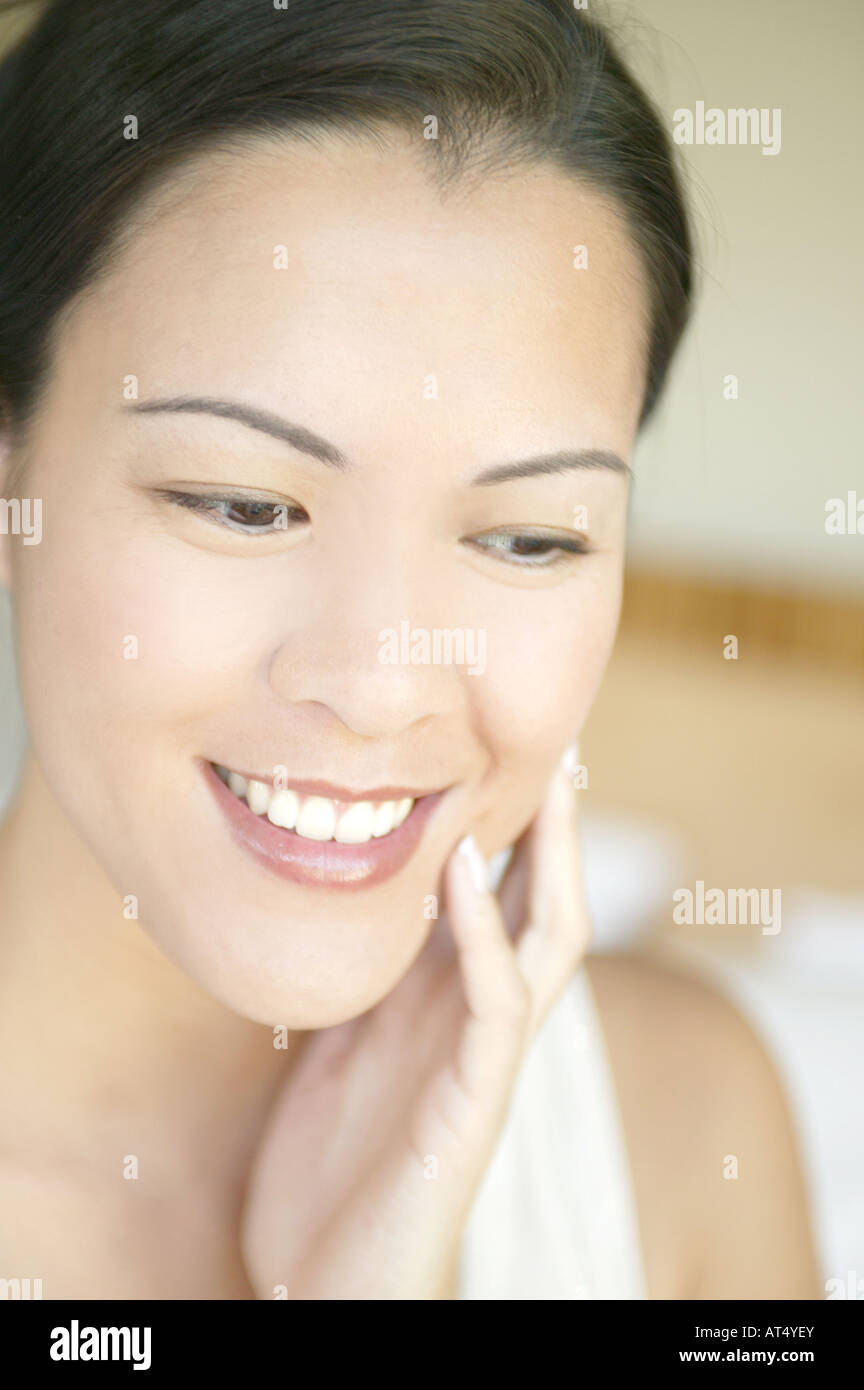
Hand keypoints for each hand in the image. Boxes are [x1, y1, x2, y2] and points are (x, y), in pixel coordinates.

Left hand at [240, 750, 590, 1299]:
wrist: (328, 1284)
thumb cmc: (328, 1175)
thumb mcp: (333, 1048)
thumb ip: (356, 982)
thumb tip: (336, 909)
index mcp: (445, 1006)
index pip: (500, 901)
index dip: (509, 831)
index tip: (498, 754)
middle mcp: (478, 1022)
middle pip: (543, 905)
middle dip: (554, 830)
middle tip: (558, 748)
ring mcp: (484, 1060)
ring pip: (547, 941)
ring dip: (549, 862)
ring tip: (547, 783)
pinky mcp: (476, 1099)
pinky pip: (497, 1000)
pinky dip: (483, 931)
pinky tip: (466, 872)